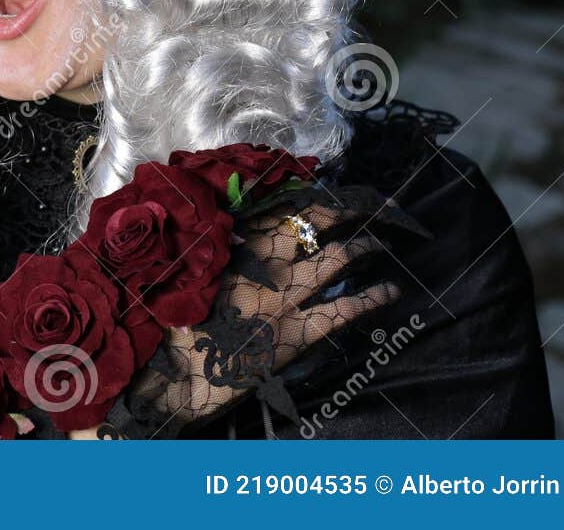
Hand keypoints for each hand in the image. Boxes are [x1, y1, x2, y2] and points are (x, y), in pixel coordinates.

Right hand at [68, 203, 398, 437]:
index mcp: (233, 241)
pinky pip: (346, 308)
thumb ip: (211, 244)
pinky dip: (374, 297)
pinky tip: (393, 292)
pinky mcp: (296, 332)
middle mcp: (261, 260)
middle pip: (317, 220)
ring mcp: (282, 295)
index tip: (336, 189)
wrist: (171, 375)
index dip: (316, 194)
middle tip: (376, 208)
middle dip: (353, 209)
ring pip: (338, 258)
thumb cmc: (170, 322)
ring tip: (384, 243)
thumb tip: (231, 222)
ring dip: (367, 247)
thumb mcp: (185, 271)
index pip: (283, 203)